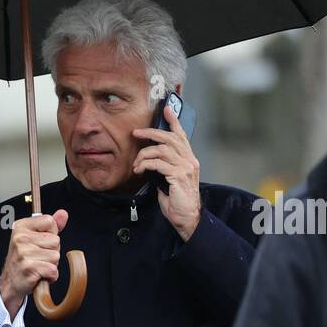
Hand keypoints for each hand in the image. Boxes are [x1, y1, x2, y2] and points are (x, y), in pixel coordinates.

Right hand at [0, 209, 67, 317]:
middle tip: (37, 258)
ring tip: (38, 266)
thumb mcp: (34, 239)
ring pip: (56, 256)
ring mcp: (24, 253)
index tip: (40, 243)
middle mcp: (20, 238)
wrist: (10, 283)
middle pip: (55, 240)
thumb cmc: (23, 260)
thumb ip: (50, 226)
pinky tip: (39, 275)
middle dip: (51, 252)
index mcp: (21, 227)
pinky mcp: (29, 268)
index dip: (51, 234)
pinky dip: (50, 276)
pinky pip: (53, 270)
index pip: (50, 221)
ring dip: (51, 265)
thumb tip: (63, 214)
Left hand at [132, 102, 200, 239]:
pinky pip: (158, 163)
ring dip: (144, 154)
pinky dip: (146, 164)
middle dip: (151, 133)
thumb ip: (165, 167)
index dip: (173, 121)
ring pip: (162, 149)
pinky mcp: (178, 176)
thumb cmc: (177, 201)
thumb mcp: (170, 180)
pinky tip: (139, 170)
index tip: (166, 109)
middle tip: (136, 133)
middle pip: (170, 138)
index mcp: (189, 160)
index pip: (181, 136)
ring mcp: (185, 167)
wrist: (186, 218)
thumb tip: (151, 160)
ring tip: (136, 164)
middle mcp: (190, 160)